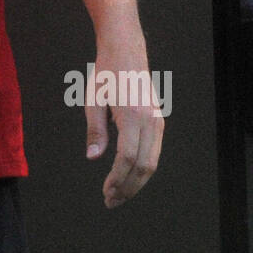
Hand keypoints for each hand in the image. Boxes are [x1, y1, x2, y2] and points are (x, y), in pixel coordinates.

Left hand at [84, 30, 164, 208]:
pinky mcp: (159, 120)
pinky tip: (128, 176)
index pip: (127, 158)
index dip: (117, 179)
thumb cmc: (105, 73)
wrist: (126, 51)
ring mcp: (158, 120)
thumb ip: (95, 130)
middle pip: (144, 166)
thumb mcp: (93, 100)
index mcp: (132, 115)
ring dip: (136, 182)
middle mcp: (150, 120)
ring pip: (152, 162)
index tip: (105, 193)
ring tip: (118, 194)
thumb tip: (93, 158)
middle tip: (110, 202)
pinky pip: (154, 152)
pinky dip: (143, 169)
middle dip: (128, 188)